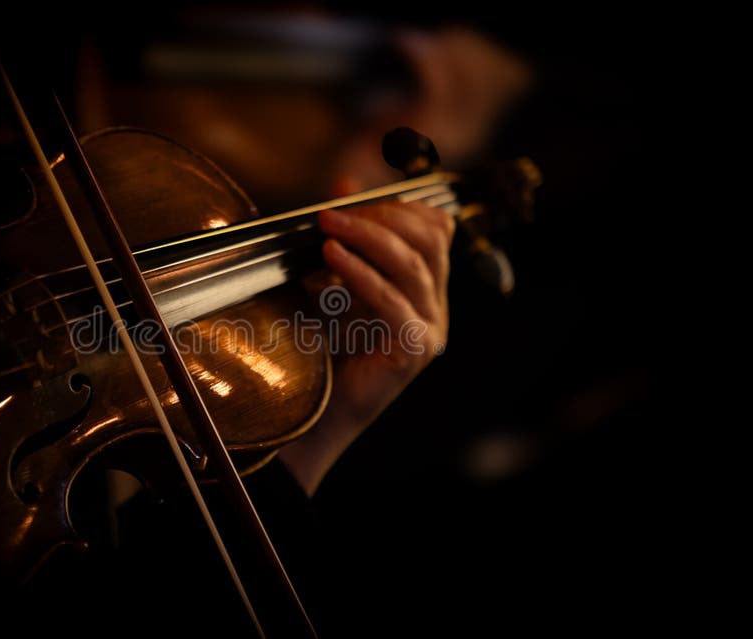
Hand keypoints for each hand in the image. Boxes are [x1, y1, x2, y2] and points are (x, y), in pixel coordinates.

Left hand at [278, 184, 454, 494]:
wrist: (316, 414)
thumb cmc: (324, 348)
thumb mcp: (336, 280)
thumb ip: (349, 236)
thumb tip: (346, 183)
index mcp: (425, 288)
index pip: (436, 228)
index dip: (399, 205)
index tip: (351, 199)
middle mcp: (435, 307)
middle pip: (430, 239)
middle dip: (381, 216)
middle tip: (333, 213)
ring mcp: (430, 329)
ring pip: (413, 263)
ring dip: (367, 235)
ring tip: (327, 224)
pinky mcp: (413, 350)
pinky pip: (391, 299)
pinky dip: (360, 271)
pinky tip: (332, 255)